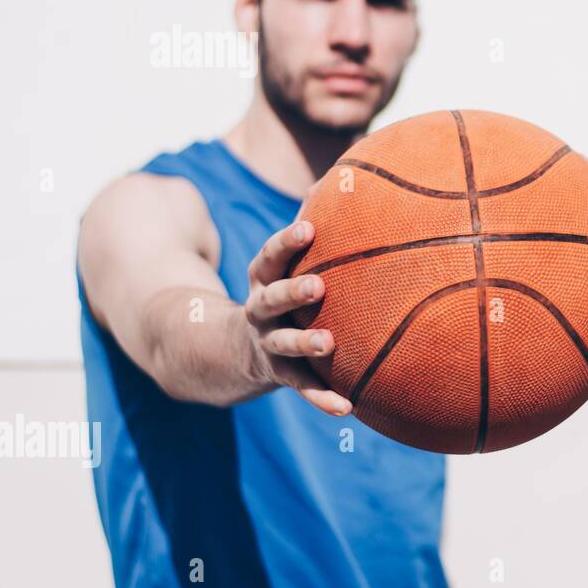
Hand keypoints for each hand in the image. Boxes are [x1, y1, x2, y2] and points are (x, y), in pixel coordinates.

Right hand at [243, 219, 349, 415]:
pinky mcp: (282, 374)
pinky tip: (348, 408)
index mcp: (264, 277)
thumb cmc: (282, 290)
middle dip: (292, 292)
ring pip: (284, 345)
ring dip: (305, 344)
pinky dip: (323, 398)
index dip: (286, 242)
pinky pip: (304, 387)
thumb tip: (333, 179)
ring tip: (328, 343)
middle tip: (318, 286)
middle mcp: (261, 310)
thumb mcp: (285, 262)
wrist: (239, 349)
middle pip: (271, 299)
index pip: (271, 256)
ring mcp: (269, 344)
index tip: (307, 229)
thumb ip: (306, 228)